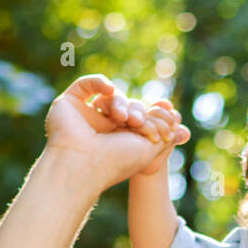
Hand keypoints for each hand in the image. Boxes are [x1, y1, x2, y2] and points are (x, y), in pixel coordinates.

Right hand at [44, 75, 189, 192]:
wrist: (84, 164)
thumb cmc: (116, 162)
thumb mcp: (149, 150)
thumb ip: (164, 134)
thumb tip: (179, 123)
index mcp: (121, 141)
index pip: (142, 120)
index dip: (155, 120)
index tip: (168, 128)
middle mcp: (103, 128)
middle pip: (128, 107)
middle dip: (139, 112)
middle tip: (138, 123)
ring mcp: (85, 116)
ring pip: (110, 97)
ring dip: (122, 103)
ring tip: (123, 117)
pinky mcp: (68, 104)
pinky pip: (86, 84)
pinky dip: (99, 83)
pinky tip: (110, 90)